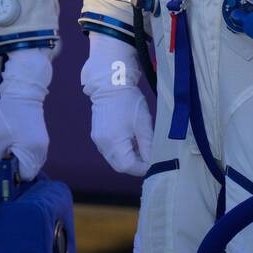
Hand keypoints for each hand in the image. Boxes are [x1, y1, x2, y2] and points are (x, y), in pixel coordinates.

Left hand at [0, 48, 52, 180]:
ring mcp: (44, 144)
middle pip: (30, 170)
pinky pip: (33, 154)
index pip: (25, 176)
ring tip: (6, 152)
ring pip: (32, 162)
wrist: (23, 93)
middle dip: (16, 169)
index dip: (13, 177)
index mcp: (33, 153)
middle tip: (2, 161)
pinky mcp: (41, 138)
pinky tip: (13, 146)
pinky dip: (24, 155)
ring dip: (20, 162)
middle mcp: (42, 151)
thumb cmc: (10, 116)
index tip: (1, 172)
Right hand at [81, 33, 151, 176]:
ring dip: (129, 157)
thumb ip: (148, 146)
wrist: (111, 84)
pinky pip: (111, 150)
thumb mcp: (143, 125)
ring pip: (115, 159)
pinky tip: (132, 139)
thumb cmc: (129, 102)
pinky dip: (122, 150)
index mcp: (113, 143)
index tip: (154, 161)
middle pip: (120, 165)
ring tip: (142, 146)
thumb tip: (152, 162)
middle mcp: (102, 145)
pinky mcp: (98, 135)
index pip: (128, 167)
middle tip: (150, 156)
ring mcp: (98, 140)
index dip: (143, 167)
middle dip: (136, 164)